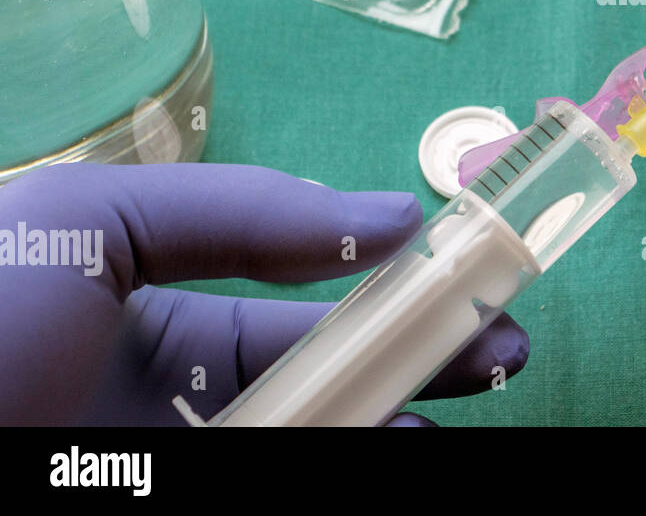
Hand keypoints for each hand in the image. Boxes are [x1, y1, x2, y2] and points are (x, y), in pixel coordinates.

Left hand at [0, 163, 527, 424]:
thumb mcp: (90, 223)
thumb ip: (240, 207)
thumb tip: (393, 207)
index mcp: (153, 317)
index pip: (300, 308)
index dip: (389, 296)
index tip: (469, 286)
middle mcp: (177, 402)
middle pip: (330, 382)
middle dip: (423, 362)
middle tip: (506, 355)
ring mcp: (182, 454)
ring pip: (319, 435)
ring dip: (402, 419)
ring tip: (473, 397)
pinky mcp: (182, 492)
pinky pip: (289, 473)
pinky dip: (352, 451)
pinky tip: (402, 440)